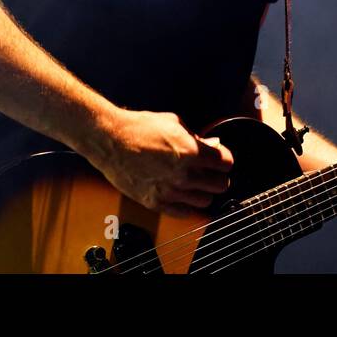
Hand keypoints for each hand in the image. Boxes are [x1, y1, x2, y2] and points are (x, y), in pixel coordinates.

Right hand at [89, 107, 233, 217]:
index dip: (225, 159)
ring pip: (205, 201)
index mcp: (190, 152)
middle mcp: (183, 175)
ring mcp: (170, 191)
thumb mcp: (173, 123)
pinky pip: (184, 212)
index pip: (225, 163)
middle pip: (220, 185)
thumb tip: (209, 145)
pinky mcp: (156, 203)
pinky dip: (188, 205)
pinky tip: (183, 195)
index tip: (220, 159)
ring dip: (204, 192)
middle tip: (212, 172)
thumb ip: (195, 137)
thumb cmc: (138, 129)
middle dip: (218, 176)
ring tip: (197, 183)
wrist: (110, 141)